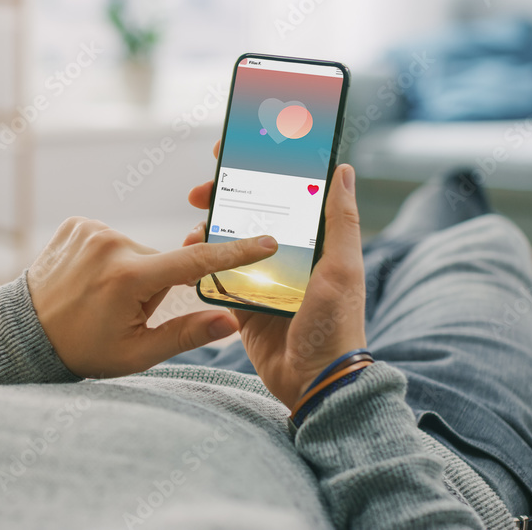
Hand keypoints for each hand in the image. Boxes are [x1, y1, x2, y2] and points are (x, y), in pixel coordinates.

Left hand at [27, 217, 278, 378]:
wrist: (27, 335)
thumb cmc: (84, 349)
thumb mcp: (137, 353)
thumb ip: (186, 334)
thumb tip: (232, 322)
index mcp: (128, 278)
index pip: (196, 262)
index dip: (235, 253)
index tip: (266, 240)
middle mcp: (110, 245)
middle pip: (161, 261)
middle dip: (155, 285)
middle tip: (123, 312)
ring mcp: (90, 230)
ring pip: (137, 250)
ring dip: (132, 271)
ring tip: (101, 296)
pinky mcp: (76, 224)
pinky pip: (113, 239)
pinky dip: (110, 258)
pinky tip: (89, 279)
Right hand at [183, 142, 366, 408]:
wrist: (314, 382)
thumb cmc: (336, 325)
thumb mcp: (342, 269)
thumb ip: (340, 221)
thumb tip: (342, 169)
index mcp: (313, 242)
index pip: (286, 193)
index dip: (262, 170)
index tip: (237, 150)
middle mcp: (286, 254)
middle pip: (249, 212)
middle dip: (223, 195)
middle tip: (199, 190)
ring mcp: (261, 277)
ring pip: (228, 240)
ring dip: (208, 227)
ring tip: (193, 224)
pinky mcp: (242, 301)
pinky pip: (216, 274)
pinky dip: (200, 261)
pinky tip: (189, 251)